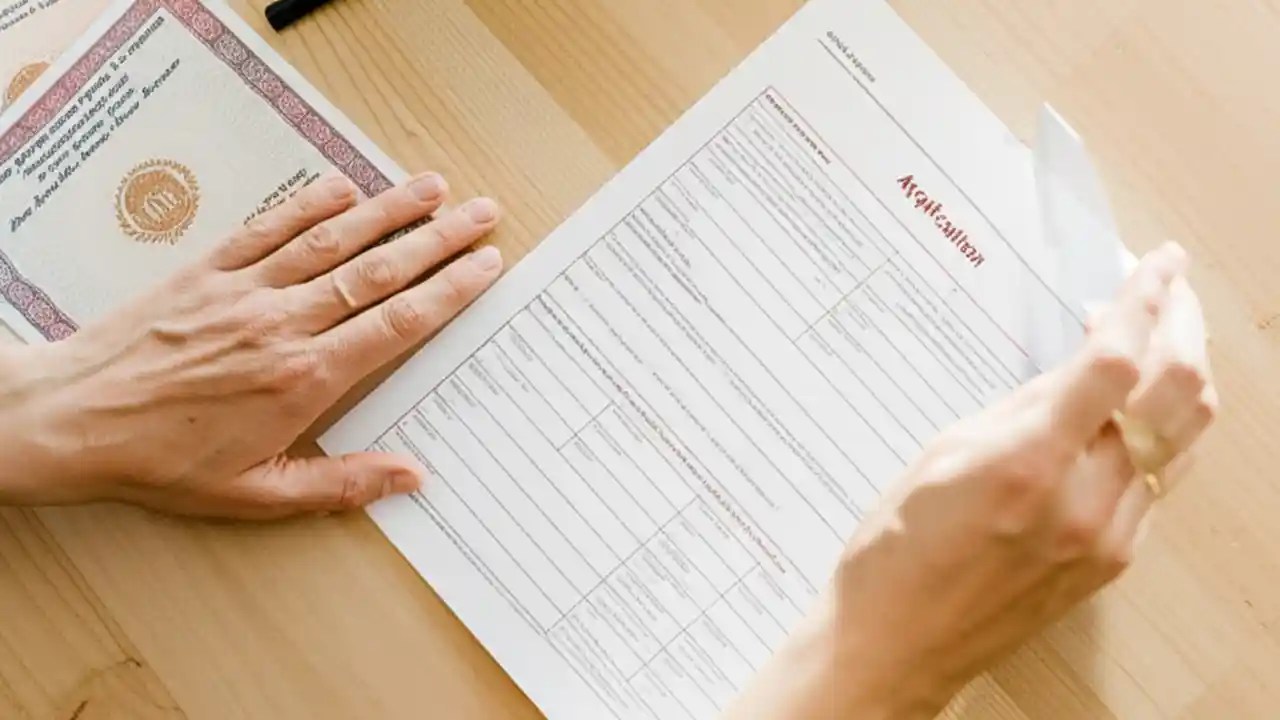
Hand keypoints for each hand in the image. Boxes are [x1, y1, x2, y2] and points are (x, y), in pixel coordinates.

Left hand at [0, 171, 503, 518]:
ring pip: (333, 240)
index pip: (397, 322)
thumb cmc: (160, 462)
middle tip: (481, 214)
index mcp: (304, 378)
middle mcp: (283, 323)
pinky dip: (309, 204)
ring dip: (388, 210)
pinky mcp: (208, 272)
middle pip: (379, 270)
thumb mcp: (255, 494)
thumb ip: (340, 483)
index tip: (485, 264)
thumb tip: (409, 477)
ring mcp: (245, 290)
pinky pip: (269, 228)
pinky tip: (343, 187)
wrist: (71, 421)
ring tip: (432, 187)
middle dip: (438, 239)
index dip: (450, 289)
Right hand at [725, 243, 1216, 718]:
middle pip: (1177, 391)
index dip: (1147, 298)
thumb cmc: (895, 552)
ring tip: (1157, 338)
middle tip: (1168, 289)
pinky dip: (1161, 429)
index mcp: (1029, 463)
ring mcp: (1109, 535)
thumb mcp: (941, 454)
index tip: (1158, 263)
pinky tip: (1131, 410)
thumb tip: (1076, 366)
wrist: (897, 643)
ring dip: (1182, 374)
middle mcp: (1085, 500)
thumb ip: (1019, 409)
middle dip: (1181, 323)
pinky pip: (1162, 479)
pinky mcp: (1113, 559)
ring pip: (1186, 436)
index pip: (1118, 360)